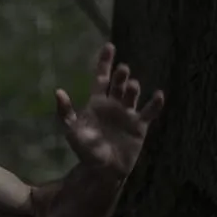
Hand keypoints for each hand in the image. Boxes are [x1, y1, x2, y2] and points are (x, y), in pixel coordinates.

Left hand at [54, 42, 164, 177]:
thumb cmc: (85, 150)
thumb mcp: (72, 130)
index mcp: (97, 102)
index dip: (105, 62)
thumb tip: (58, 91)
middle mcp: (113, 104)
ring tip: (131, 86)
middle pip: (118, 83)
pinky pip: (149, 112)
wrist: (102, 170)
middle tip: (122, 70)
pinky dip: (155, 103)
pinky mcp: (140, 126)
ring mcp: (128, 114)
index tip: (109, 46)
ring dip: (132, 88)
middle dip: (120, 75)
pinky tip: (158, 94)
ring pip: (132, 95)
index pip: (101, 78)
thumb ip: (66, 112)